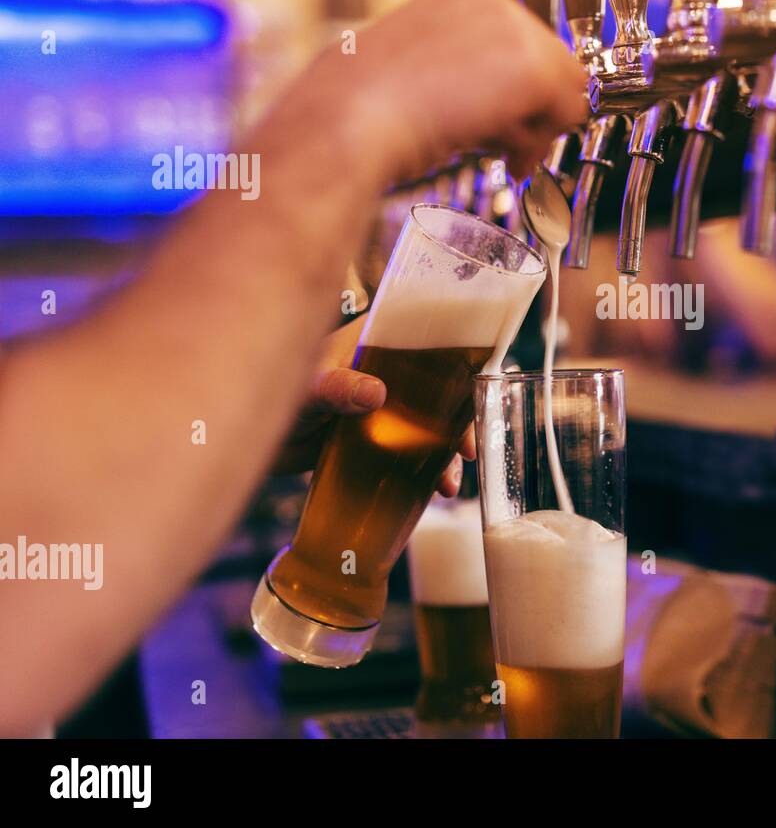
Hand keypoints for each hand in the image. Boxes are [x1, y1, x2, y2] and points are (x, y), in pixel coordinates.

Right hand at [262, 0, 589, 186]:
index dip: (515, 90)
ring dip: (535, 128)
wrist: (349, 119)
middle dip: (531, 110)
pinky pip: (569, 113)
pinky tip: (507, 158)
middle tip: (507, 148)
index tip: (500, 119)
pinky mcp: (532, 68)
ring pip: (562, 88)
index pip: (520, 40)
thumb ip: (463, 73)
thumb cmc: (362, 108)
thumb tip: (501, 103)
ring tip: (499, 152)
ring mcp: (513, 28)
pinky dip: (541, 144)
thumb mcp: (416, 72)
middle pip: (549, 60)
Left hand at [273, 316, 476, 497]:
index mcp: (376, 343)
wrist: (240, 433)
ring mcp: (378, 407)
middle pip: (437, 392)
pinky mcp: (369, 438)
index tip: (477, 392)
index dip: (460, 363)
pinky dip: (419, 472)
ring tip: (446, 486)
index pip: (430, 342)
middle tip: (467, 452)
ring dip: (441, 455)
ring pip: (424, 427)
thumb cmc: (268, 388)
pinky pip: (402, 452)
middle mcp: (384, 371)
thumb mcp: (308, 387)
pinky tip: (429, 492)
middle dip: (457, 423)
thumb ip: (336, 388)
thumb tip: (375, 394)